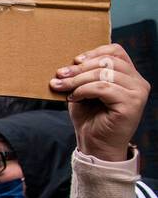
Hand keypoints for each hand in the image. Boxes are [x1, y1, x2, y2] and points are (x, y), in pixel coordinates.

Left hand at [50, 43, 149, 161]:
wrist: (95, 146)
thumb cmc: (90, 118)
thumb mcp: (83, 91)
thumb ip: (82, 75)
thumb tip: (67, 63)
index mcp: (129, 75)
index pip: (116, 51)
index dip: (93, 52)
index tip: (74, 61)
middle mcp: (138, 82)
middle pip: (108, 61)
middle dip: (80, 68)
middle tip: (59, 75)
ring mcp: (138, 92)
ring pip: (104, 74)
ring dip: (78, 79)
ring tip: (61, 86)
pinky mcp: (132, 103)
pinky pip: (103, 88)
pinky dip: (84, 90)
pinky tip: (73, 97)